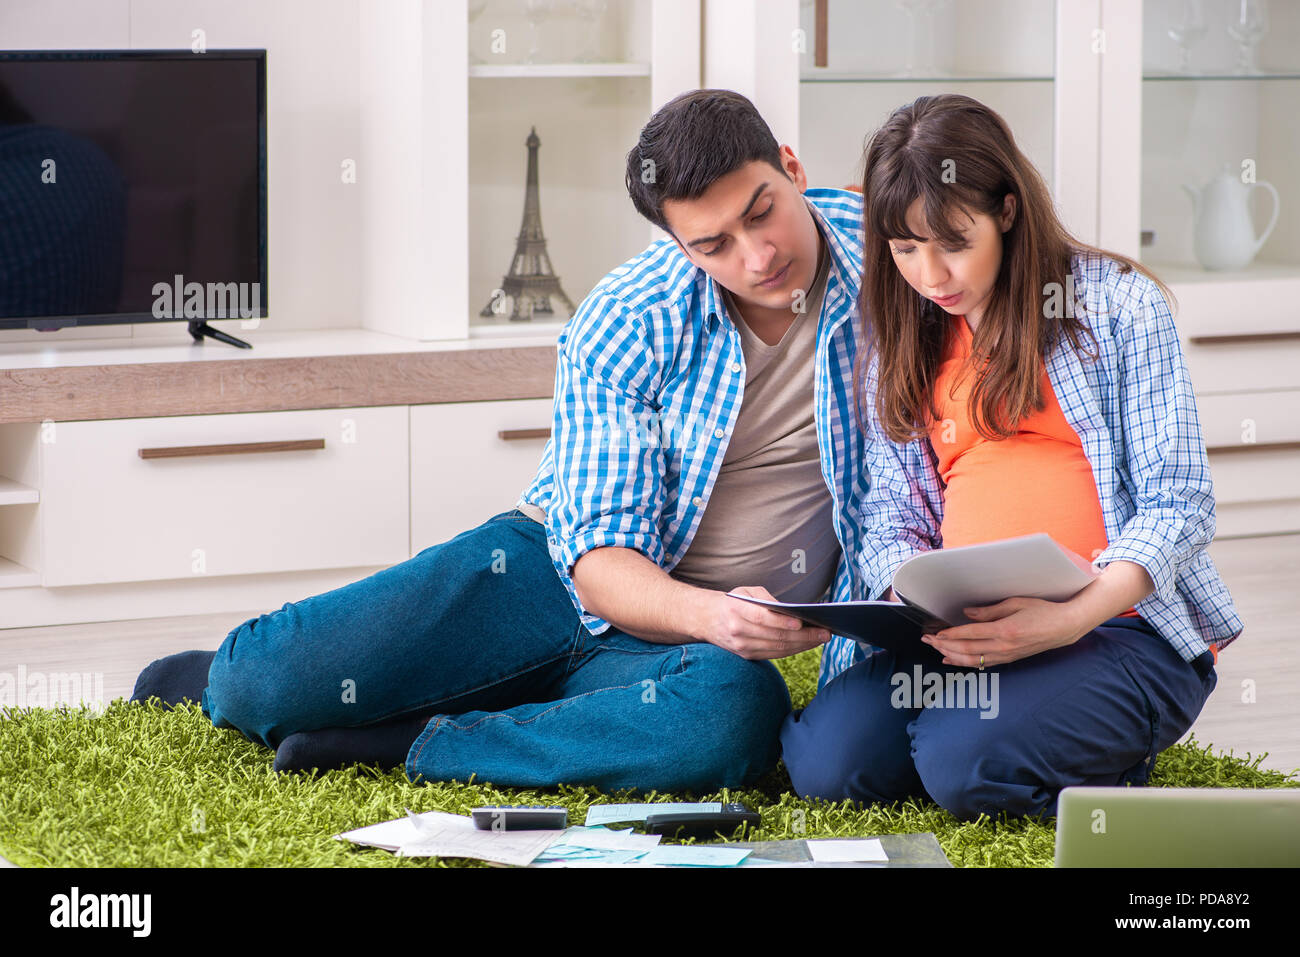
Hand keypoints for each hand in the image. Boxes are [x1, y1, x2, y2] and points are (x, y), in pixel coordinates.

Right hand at [699, 586, 830, 660]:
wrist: (707, 620)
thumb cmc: (732, 601)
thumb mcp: (745, 591)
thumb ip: (766, 599)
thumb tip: (791, 611)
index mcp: (736, 610)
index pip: (762, 618)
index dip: (783, 622)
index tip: (802, 622)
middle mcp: (737, 631)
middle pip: (775, 636)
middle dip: (803, 636)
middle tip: (824, 632)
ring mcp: (742, 646)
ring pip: (778, 648)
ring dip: (803, 645)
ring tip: (821, 638)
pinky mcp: (747, 656)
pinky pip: (774, 654)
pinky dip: (793, 650)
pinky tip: (806, 644)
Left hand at [921, 596, 1087, 667]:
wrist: (1064, 627)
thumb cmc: (1042, 611)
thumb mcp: (1016, 603)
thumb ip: (989, 611)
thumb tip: (967, 614)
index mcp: (1005, 630)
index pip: (970, 634)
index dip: (950, 635)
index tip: (935, 633)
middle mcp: (1004, 646)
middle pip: (967, 649)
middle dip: (944, 646)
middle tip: (927, 640)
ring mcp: (1007, 655)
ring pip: (972, 660)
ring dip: (951, 656)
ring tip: (935, 650)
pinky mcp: (1009, 659)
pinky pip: (982, 664)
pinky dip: (965, 663)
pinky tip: (952, 661)